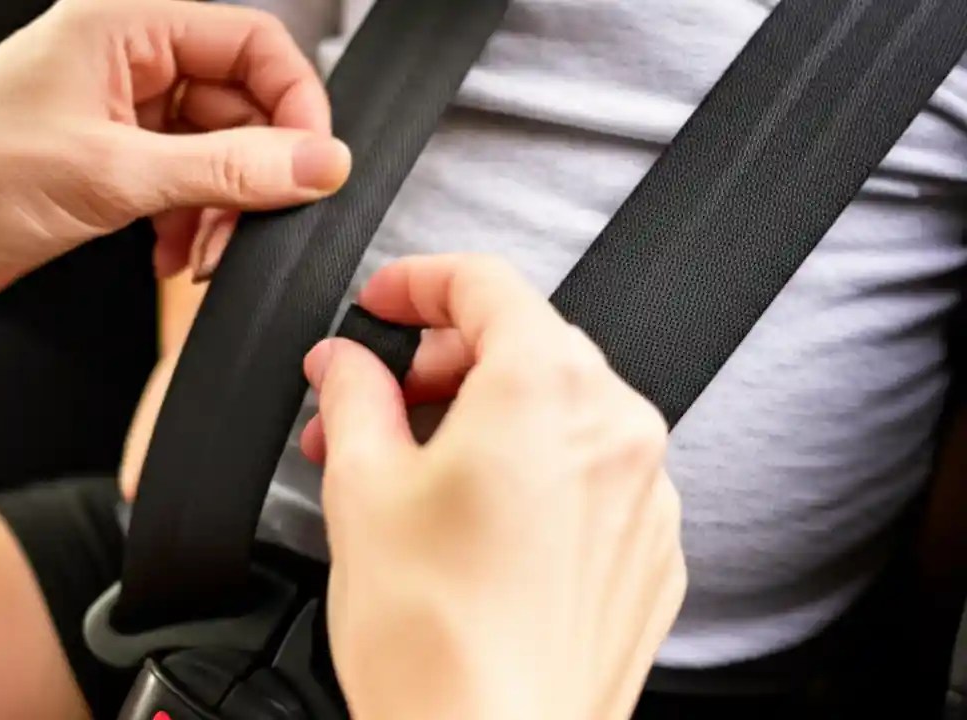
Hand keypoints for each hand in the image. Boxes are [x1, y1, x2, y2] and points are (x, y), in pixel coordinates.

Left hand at [0, 0, 349, 302]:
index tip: (313, 168)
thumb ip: (225, 170)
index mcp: (127, 27)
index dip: (296, 106)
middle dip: (255, 174)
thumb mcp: (110, 173)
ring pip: (218, 153)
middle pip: (243, 105)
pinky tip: (172, 254)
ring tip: (200, 251)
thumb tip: (317, 164)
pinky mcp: (112, 162)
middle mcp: (130, 62)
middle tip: (251, 226)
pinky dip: (191, 223)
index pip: (255, 44)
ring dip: (222, 209)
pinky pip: (186, 185)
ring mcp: (122, 114)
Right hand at [303, 255, 686, 719]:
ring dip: (479, 419)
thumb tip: (344, 364)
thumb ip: (351, 397)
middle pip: (524, 345)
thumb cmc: (436, 639)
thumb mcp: (361, 487)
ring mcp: (645, 495)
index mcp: (548, 389)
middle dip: (437, 364)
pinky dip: (530, 473)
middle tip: (373, 402)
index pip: (485, 283)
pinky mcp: (650, 553)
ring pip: (558, 413)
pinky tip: (471, 521)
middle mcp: (616, 429)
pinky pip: (588, 477)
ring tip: (410, 470)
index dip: (418, 282)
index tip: (381, 306)